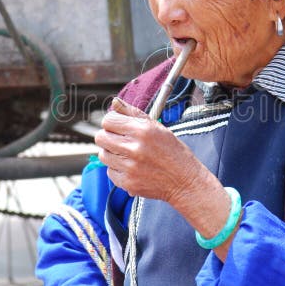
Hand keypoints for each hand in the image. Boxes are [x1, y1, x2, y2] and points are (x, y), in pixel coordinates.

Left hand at [95, 97, 209, 204]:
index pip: (108, 120)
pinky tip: (132, 167)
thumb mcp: (158, 127)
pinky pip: (110, 171)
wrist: (184, 181)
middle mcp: (134, 148)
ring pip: (103, 155)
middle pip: (100, 137)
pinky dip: (118, 169)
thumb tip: (115, 103)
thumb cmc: (173, 152)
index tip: (118, 126)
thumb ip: (133, 113)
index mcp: (142, 130)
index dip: (112, 122)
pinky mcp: (127, 182)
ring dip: (112, 153)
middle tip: (120, 140)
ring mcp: (129, 167)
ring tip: (127, 154)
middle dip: (108, 137)